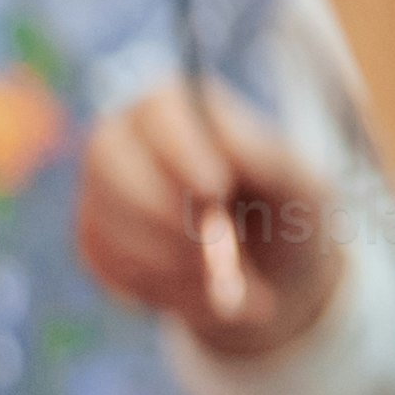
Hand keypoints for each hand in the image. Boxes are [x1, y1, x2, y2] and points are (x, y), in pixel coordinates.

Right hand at [71, 79, 342, 360]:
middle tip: (209, 249)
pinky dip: (155, 286)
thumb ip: (269, 163)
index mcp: (181, 107)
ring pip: (106, 219)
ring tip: (226, 279)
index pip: (158, 108)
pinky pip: (105, 264)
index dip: (180, 148)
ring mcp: (101, 189)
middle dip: (160, 211)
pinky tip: (194, 285)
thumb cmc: (289, 218)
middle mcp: (127, 138)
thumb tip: (223, 145)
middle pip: (107, 157)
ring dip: (170, 260)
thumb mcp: (302, 190)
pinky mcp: (93, 239)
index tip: (215, 189)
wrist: (270, 280)